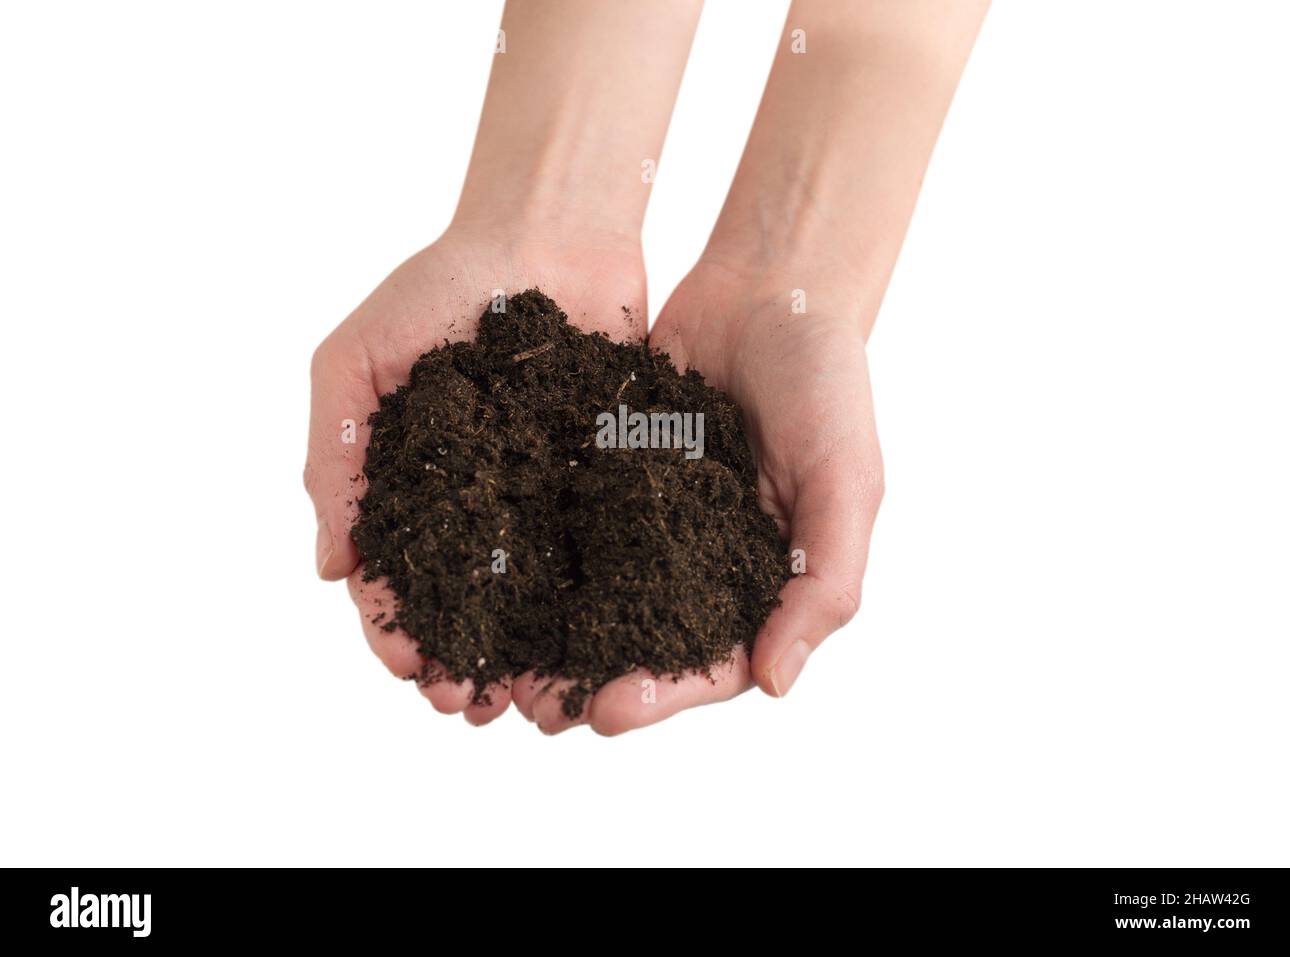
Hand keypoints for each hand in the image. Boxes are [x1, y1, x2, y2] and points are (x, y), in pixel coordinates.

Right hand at [305, 226, 645, 724]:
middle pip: (464, 602)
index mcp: (412, 482)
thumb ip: (334, 454)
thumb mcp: (356, 357)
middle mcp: (478, 499)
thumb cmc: (440, 284)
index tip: (408, 667)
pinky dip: (590, 602)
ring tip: (528, 699)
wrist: (548, 229)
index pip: (393, 574)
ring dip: (524, 652)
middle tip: (466, 704)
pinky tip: (594, 644)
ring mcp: (542, 493)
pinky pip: (595, 550)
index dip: (394, 627)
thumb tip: (329, 566)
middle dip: (459, 658)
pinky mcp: (602, 477)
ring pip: (531, 594)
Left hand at [525, 258, 883, 734]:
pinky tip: (489, 579)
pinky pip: (568, 523)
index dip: (663, 694)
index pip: (713, 660)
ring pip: (596, 594)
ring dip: (553, 635)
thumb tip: (775, 684)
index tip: (607, 712)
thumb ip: (824, 579)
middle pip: (643, 641)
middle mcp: (703, 561)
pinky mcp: (608, 474)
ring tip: (501, 667)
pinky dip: (534, 556)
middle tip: (533, 707)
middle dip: (591, 679)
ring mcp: (651, 519)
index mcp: (763, 579)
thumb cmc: (827, 380)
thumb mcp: (846, 478)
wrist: (772, 286)